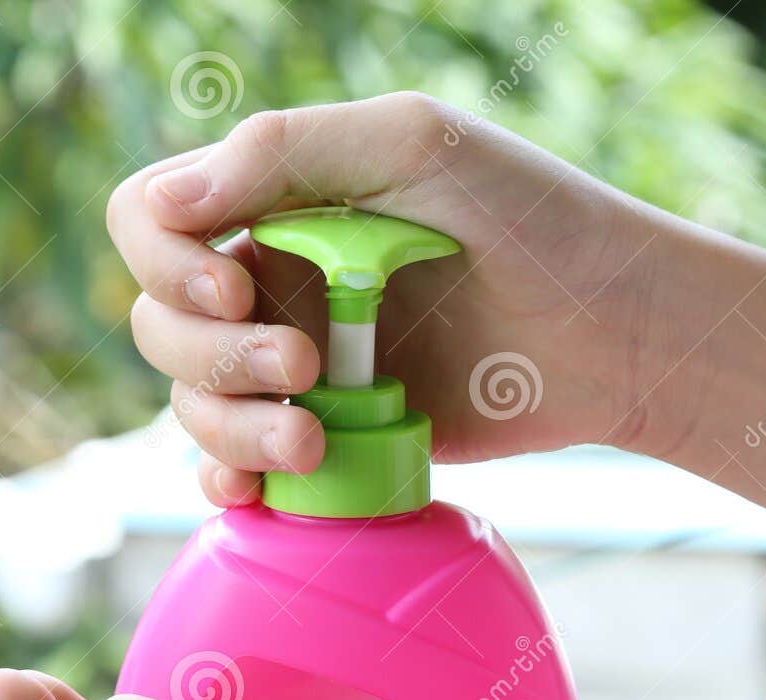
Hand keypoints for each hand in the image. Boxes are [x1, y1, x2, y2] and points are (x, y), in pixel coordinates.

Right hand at [106, 92, 689, 507]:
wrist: (617, 330)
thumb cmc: (531, 217)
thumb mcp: (413, 145)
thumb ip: (285, 152)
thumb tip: (166, 206)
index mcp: (276, 201)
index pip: (148, 221)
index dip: (165, 262)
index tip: (236, 288)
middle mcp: (273, 283)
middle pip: (160, 326)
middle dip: (215, 355)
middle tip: (305, 363)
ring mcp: (298, 368)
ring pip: (193, 406)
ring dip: (230, 430)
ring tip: (313, 439)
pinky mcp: (333, 438)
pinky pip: (239, 469)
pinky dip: (231, 482)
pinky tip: (260, 489)